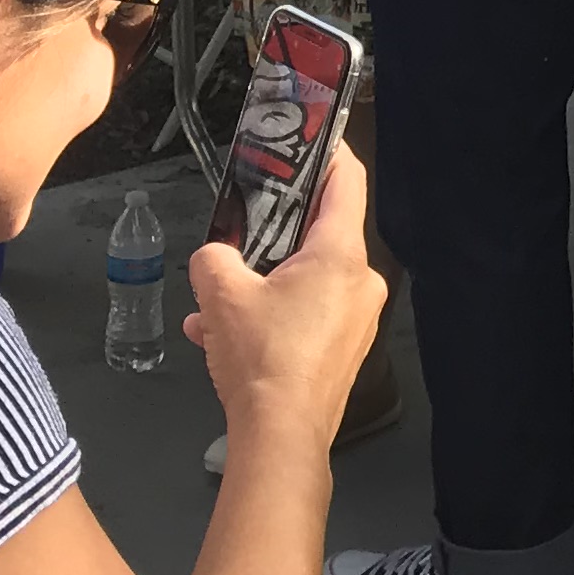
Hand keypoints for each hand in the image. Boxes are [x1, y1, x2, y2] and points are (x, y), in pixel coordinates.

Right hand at [184, 143, 384, 468]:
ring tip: (216, 302)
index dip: (328, 153)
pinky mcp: (343, 351)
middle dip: (275, 232)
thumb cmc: (263, 362)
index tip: (311, 137)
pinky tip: (223, 336)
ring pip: (307, 280)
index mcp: (341, 256)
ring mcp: (356, 320)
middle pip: (321, 233)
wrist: (279, 438)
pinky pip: (306, 316)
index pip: (346, 182)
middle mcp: (361, 283)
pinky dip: (270, 317)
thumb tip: (212, 255)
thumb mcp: (220, 292)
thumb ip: (212, 256)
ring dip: (262, 284)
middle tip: (242, 229)